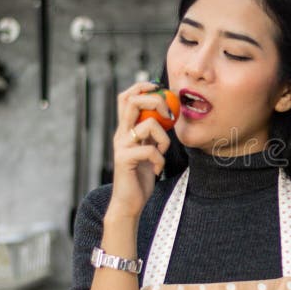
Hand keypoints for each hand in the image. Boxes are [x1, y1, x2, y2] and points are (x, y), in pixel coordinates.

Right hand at [108, 80, 172, 217]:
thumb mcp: (149, 149)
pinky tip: (156, 170)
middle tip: (169, 115)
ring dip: (164, 139)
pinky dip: (160, 159)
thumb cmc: (141, 176)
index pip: (126, 98)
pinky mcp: (124, 159)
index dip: (142, 87)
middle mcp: (121, 134)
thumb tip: (168, 115)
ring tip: (161, 154)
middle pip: (132, 101)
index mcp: (126, 129)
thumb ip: (153, 134)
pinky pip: (151, 150)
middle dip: (155, 100)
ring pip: (149, 124)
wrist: (129, 202)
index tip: (159, 88)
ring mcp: (121, 146)